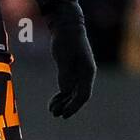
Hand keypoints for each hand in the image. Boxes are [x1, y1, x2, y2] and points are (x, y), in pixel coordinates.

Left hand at [44, 0, 95, 118]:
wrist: (66, 25)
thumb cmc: (66, 39)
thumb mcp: (64, 56)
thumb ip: (65, 74)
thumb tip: (66, 91)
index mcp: (87, 71)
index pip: (83, 94)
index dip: (74, 106)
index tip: (65, 114)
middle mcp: (85, 74)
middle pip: (79, 96)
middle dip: (68, 106)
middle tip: (56, 114)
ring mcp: (79, 73)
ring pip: (73, 93)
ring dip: (63, 103)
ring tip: (52, 111)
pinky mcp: (71, 71)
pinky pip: (68, 87)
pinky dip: (61, 96)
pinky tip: (53, 102)